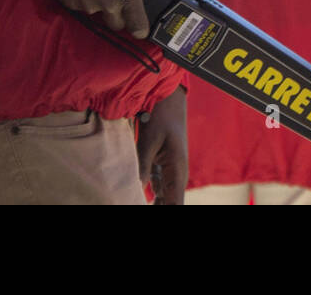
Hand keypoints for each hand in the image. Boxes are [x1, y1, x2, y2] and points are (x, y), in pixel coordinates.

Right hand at [35, 0, 174, 39]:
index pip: (138, 25)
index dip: (141, 29)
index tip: (141, 28)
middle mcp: (108, 4)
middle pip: (116, 23)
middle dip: (117, 14)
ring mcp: (86, 6)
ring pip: (96, 12)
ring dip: (98, 2)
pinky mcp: (68, 4)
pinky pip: (79, 5)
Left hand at [137, 87, 186, 204]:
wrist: (167, 99)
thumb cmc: (161, 117)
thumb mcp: (148, 142)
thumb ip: (141, 168)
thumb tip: (133, 193)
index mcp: (178, 170)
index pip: (176, 204)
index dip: (166, 210)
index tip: (154, 208)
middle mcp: (176, 175)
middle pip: (170, 203)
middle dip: (158, 206)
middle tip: (133, 203)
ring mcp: (170, 172)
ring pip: (164, 198)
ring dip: (155, 204)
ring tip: (132, 200)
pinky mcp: (162, 167)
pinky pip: (158, 188)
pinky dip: (149, 196)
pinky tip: (135, 198)